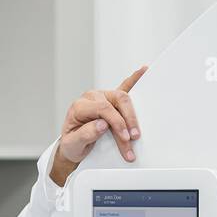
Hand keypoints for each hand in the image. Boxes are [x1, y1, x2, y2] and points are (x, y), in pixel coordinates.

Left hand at [49, 66, 147, 186]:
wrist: (73, 146)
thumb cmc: (72, 144)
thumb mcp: (73, 145)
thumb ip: (85, 135)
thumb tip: (103, 125)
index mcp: (80, 106)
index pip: (103, 108)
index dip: (116, 122)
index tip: (125, 137)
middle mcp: (91, 98)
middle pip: (116, 101)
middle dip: (128, 120)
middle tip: (133, 137)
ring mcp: (102, 97)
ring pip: (123, 97)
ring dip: (132, 115)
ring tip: (137, 132)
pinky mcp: (110, 100)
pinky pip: (124, 87)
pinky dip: (134, 79)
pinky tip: (143, 71)